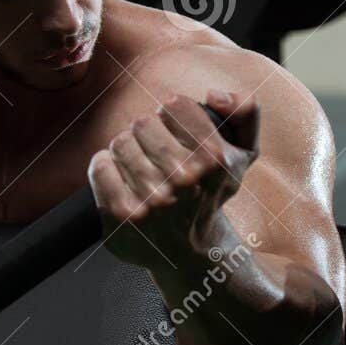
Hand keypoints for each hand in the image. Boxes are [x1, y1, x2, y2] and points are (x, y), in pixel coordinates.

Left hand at [88, 90, 258, 266]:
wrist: (191, 249)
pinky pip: (100, 165)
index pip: (174, 104)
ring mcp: (151, 199)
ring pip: (120, 142)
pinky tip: (124, 182)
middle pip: (142, 121)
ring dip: (127, 151)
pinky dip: (107, 168)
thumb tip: (213, 95)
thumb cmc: (211, 191)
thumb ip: (245, 111)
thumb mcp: (243, 152)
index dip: (173, 115)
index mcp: (214, 158)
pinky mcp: (122, 213)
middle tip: (156, 153)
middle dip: (147, 133)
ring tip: (141, 169)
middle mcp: (183, 179)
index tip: (176, 133)